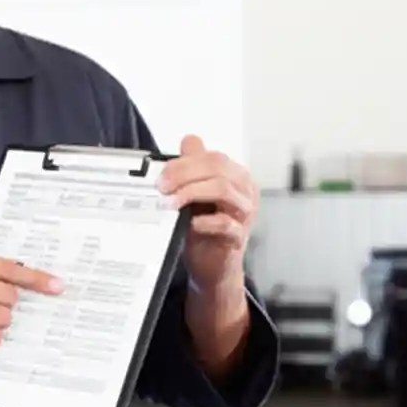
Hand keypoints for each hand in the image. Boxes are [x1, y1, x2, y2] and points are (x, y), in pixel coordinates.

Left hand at [158, 135, 258, 293]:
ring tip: (171, 203)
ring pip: (223, 190)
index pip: (213, 158)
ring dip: (192, 193)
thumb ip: (194, 166)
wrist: (212, 266)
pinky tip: (189, 224)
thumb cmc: (203, 226)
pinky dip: (204, 221)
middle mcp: (245, 191)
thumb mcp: (195, 193)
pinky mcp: (239, 237)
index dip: (184, 163)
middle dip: (184, 174)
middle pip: (218, 169)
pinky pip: (225, 224)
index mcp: (236, 176)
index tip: (161, 174)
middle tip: (161, 187)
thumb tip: (189, 140)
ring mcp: (245, 214)